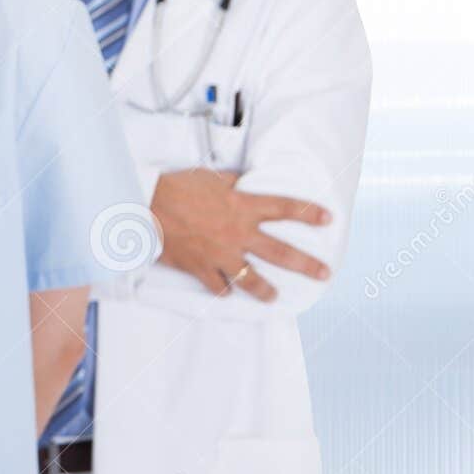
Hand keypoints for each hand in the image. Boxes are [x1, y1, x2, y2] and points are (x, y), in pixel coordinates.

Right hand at [151, 169, 331, 301]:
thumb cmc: (175, 187)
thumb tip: (244, 181)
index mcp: (242, 206)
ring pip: (252, 279)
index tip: (328, 219)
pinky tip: (227, 293)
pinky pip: (218, 286)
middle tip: (324, 274)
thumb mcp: (209, 177)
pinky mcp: (201, 267)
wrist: (146, 205)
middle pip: (281, 252)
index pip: (284, 208)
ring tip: (275, 297)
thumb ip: (231, 183)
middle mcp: (238, 232)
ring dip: (266, 290)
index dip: (309, 213)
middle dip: (307, 264)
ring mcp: (221, 254)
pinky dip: (223, 290)